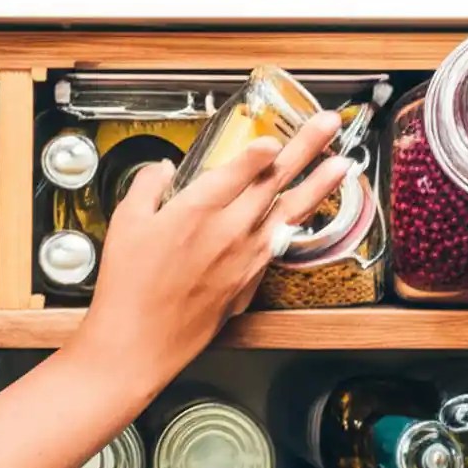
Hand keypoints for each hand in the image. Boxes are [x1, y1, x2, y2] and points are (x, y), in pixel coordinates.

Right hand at [73, 111, 351, 387]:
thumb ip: (147, 188)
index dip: (262, 148)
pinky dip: (295, 225)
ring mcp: (246, 259)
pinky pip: (278, 246)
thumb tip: (160, 169)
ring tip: (342, 165)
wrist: (140, 343)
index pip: (241, 168)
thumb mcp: (124, 225)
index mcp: (197, 209)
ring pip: (289, 213)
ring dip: (319, 186)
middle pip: (275, 181)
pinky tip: (303, 215)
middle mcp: (230, 231)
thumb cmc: (128, 288)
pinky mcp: (250, 284)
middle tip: (328, 124)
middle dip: (305, 148)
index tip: (276, 132)